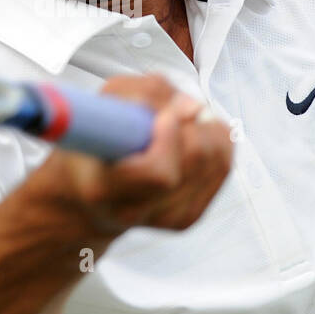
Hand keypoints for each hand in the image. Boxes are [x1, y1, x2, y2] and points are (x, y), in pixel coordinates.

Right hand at [36, 74, 234, 235]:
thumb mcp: (105, 104)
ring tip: (179, 123)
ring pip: (216, 161)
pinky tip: (192, 137)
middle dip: (192, 123)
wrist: (91, 191)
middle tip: (172, 111)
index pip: (157, 173)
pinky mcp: (189, 216)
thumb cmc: (95, 143)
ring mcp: (166, 219)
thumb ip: (144, 94)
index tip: (165, 114)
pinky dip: (215, 143)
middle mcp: (137, 211)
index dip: (169, 137)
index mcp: (104, 188)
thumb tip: (192, 107)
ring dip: (205, 130)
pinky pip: (223, 168)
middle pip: (196, 160)